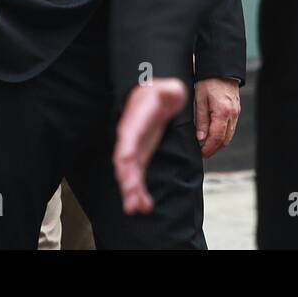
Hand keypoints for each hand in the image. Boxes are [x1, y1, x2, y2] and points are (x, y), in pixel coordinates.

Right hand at [113, 78, 186, 214]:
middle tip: (131, 200)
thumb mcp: (168, 88)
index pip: (127, 140)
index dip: (125, 155)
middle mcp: (129, 140)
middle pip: (124, 163)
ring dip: (131, 192)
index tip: (124, 169)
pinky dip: (139, 191)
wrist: (153, 97)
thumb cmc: (159, 93)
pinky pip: (137, 177)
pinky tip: (145, 205)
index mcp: (134, 123)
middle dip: (127, 182)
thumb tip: (173, 91)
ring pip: (129, 174)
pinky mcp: (141, 157)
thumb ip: (170, 90)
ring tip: (137, 208)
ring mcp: (134, 150)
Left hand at [194, 77, 240, 156]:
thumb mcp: (200, 99)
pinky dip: (223, 133)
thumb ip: (201, 120)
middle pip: (225, 139)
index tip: (202, 153)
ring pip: (230, 134)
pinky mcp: (236, 109)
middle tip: (203, 152)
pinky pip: (231, 126)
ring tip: (207, 144)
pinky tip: (214, 133)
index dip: (209, 148)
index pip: (217, 138)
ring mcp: (236, 112)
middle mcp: (232, 114)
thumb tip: (201, 138)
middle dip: (215, 148)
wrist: (221, 67)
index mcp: (223, 112)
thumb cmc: (208, 80)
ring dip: (219, 142)